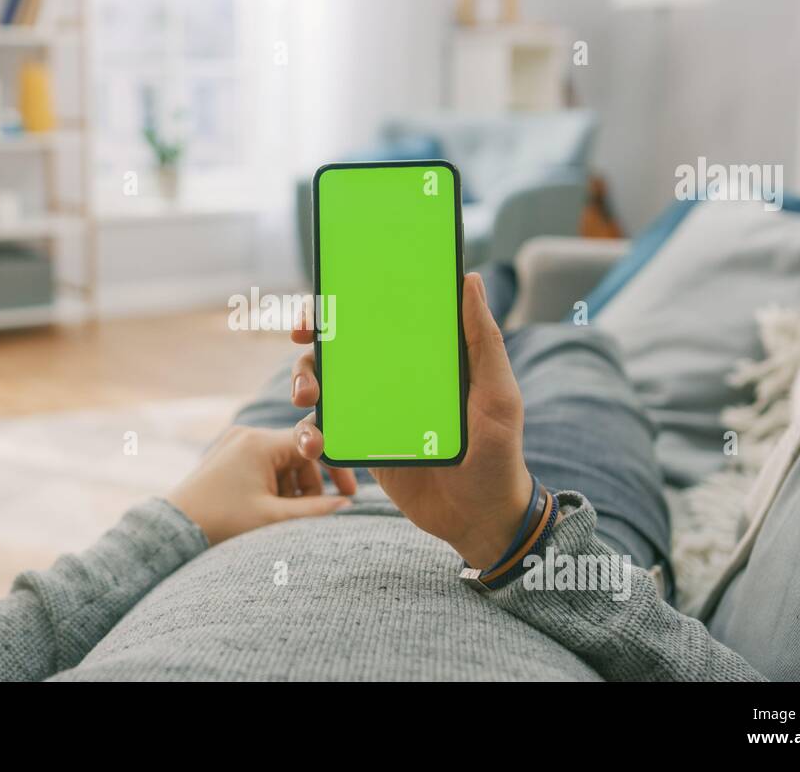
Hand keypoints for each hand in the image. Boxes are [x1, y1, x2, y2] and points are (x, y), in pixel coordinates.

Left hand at [169, 426, 354, 545]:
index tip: (348, 492)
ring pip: (281, 462)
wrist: (175, 531)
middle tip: (307, 515)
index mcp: (260, 443)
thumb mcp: (274, 519)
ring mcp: (235, 444)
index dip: (334, 467)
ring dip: (290, 489)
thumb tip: (347, 506)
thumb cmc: (222, 524)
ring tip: (281, 517)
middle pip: (297, 455)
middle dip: (308, 485)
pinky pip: (262, 465)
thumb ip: (316, 511)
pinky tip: (266, 510)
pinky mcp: (227, 457)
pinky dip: (272, 486)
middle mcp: (247, 435)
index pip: (312, 444)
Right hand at [290, 272, 533, 567]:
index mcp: (423, 358)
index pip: (379, 319)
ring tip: (307, 399)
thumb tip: (471, 279)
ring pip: (324, 388)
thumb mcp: (498, 394)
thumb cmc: (499, 454)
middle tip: (301, 342)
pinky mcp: (363, 447)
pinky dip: (310, 433)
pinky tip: (314, 442)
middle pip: (339, 350)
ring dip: (303, 384)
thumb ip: (483, 340)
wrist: (481, 518)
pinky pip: (326, 432)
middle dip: (312, 342)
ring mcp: (375, 413)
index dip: (344, 304)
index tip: (322, 303)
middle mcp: (394, 379)